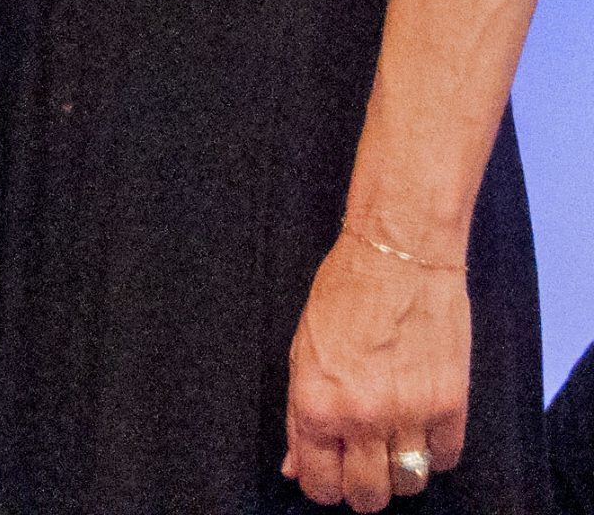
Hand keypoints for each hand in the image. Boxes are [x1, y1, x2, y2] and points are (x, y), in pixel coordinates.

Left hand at [283, 233, 468, 511]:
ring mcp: (410, 415)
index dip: (323, 484)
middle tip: (361, 463)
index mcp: (317, 403)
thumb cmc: (344, 291)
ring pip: (408, 484)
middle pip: (368, 497)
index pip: (320, 484)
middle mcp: (362, 417)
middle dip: (362, 487)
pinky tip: (420, 424)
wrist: (397, 255)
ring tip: (390, 439)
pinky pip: (445, 459)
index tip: (329, 474)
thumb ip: (298, 413)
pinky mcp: (450, 406)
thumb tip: (295, 464)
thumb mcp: (302, 349)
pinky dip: (434, 450)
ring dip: (399, 470)